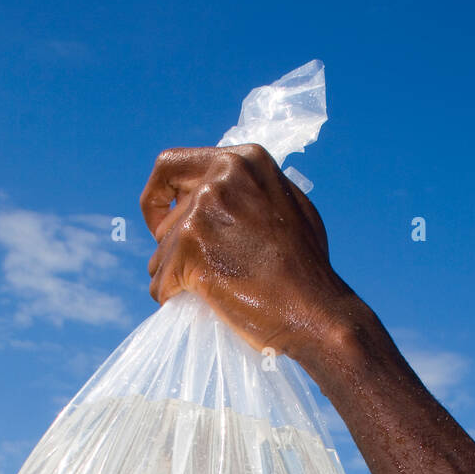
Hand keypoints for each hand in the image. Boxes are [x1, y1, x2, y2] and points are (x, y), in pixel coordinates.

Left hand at [139, 144, 353, 362]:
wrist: (315, 311)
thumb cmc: (307, 270)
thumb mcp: (287, 206)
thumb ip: (248, 193)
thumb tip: (217, 193)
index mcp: (243, 161)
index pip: (172, 166)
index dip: (159, 196)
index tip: (162, 222)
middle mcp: (221, 177)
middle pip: (167, 216)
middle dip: (172, 247)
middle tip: (191, 270)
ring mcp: (204, 211)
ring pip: (160, 252)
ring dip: (172, 276)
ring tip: (202, 294)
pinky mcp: (191, 248)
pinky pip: (160, 279)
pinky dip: (169, 296)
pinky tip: (194, 305)